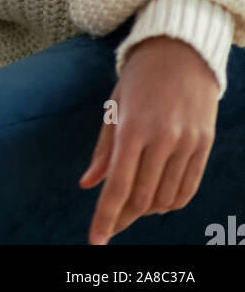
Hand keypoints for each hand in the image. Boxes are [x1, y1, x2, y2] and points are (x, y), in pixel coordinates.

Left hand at [79, 35, 218, 243]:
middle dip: (123, 217)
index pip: (117, 186)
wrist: (181, 49)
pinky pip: (188, 188)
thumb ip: (103, 149)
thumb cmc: (140, 76)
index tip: (96, 241)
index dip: (106, 218)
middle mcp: (162, 138)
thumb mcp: (114, 106)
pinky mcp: (204, 144)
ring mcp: (187, 143)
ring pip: (165, 198)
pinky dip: (171, 202)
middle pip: (141, 198)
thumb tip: (88, 184)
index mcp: (133, 127)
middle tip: (112, 223)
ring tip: (134, 206)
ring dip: (146, 209)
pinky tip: (158, 201)